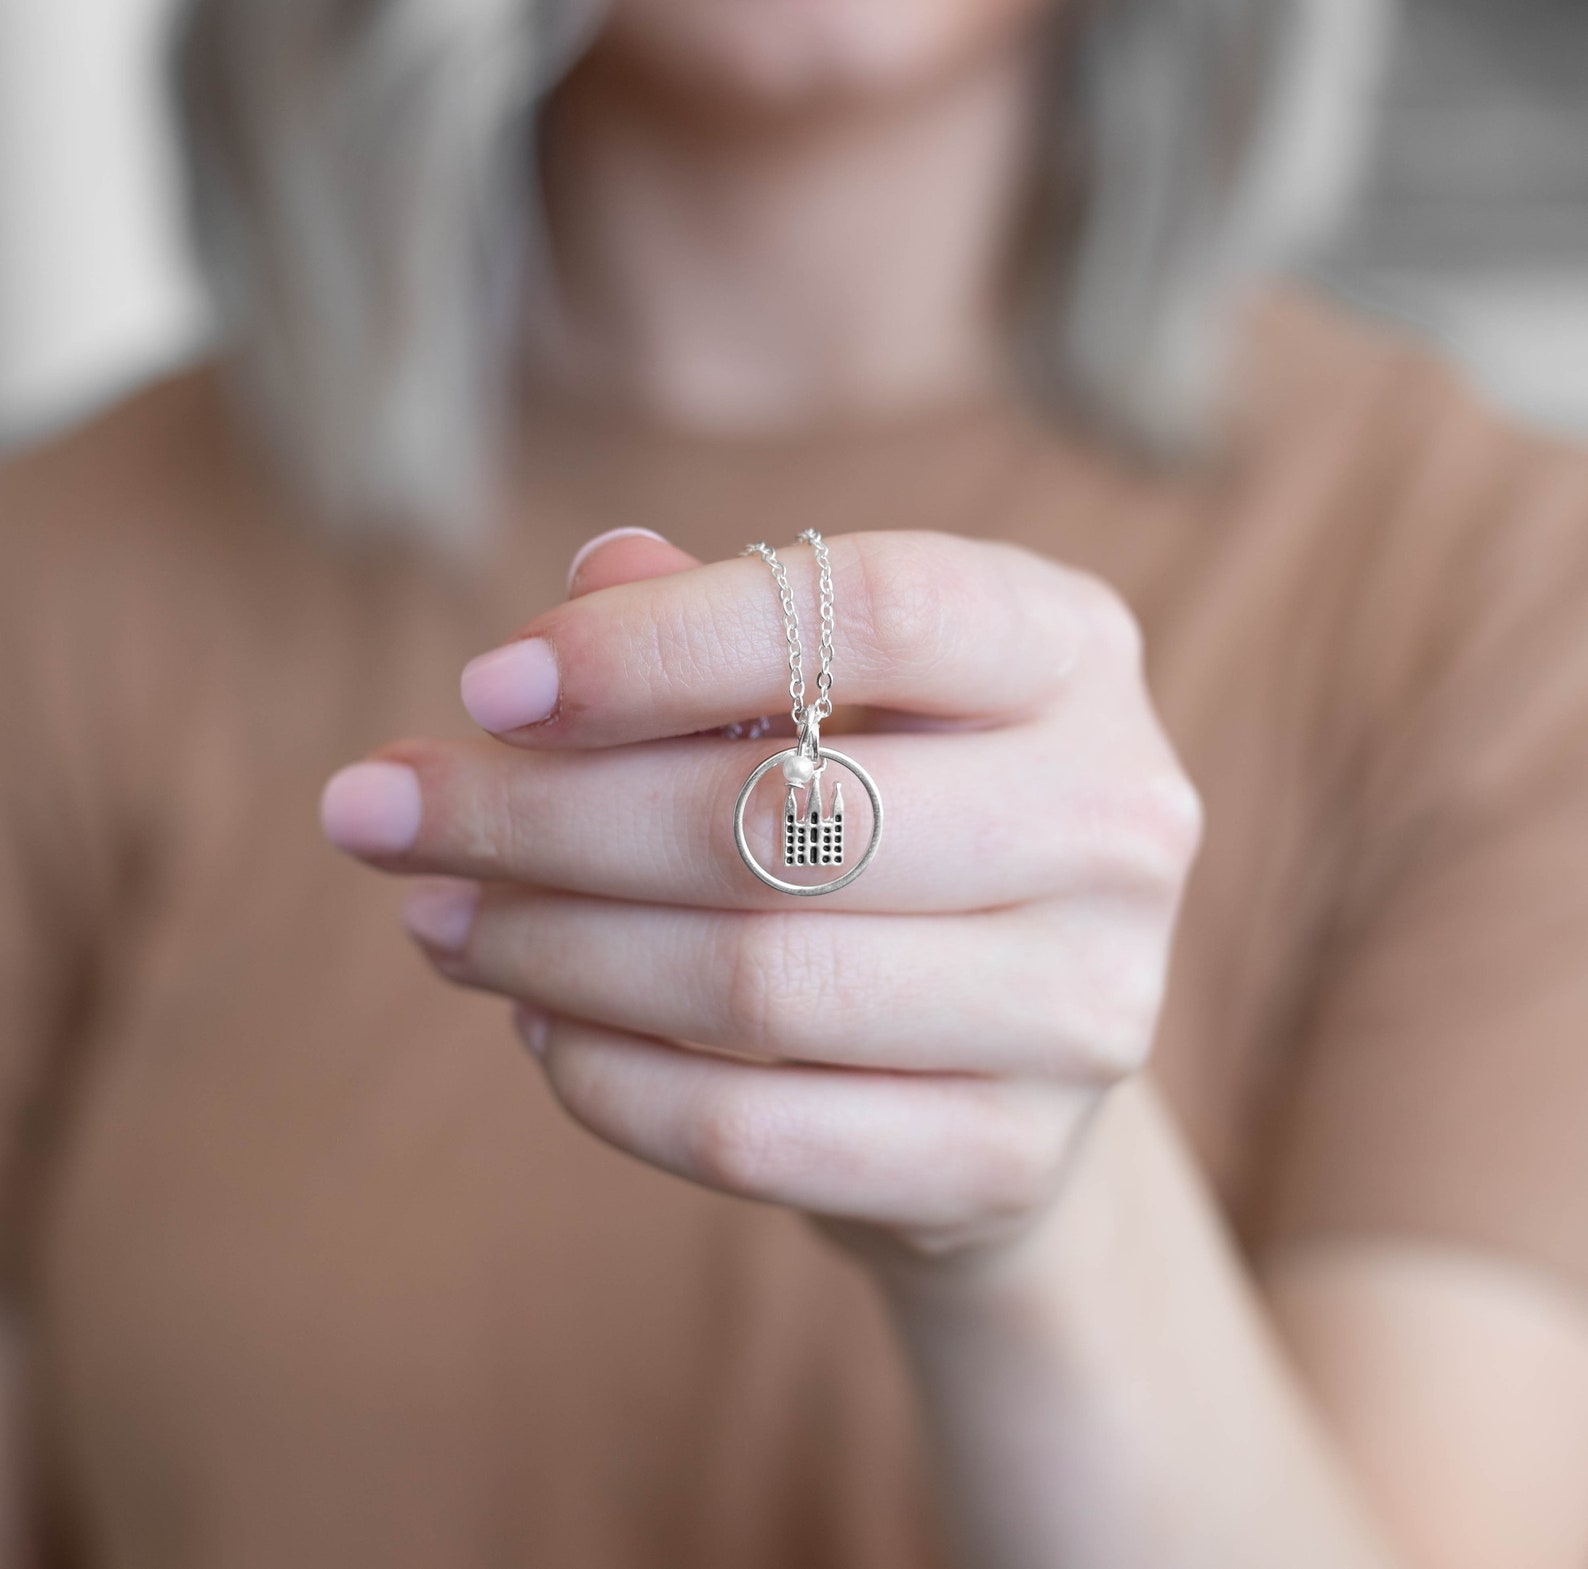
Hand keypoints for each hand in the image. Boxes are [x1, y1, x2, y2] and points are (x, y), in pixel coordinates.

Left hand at [321, 530, 1201, 1280]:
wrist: (1004, 1046)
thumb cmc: (889, 815)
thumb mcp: (831, 691)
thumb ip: (718, 626)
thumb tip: (583, 586)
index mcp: (1073, 652)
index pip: (875, 611)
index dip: (660, 644)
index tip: (486, 686)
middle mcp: (1120, 819)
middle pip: (782, 814)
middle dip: (537, 818)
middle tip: (380, 815)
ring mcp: (1088, 1006)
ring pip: (754, 981)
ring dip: (547, 951)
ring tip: (440, 918)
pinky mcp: (1013, 1158)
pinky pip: (752, 1134)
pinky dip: (606, 1081)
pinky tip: (538, 1025)